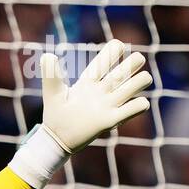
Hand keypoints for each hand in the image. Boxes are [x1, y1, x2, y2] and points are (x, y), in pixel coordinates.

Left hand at [41, 38, 151, 152]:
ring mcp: (110, 103)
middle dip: (135, 62)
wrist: (57, 139)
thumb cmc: (55, 114)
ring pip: (139, 82)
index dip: (116, 49)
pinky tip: (130, 108)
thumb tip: (48, 56)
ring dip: (140, 82)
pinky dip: (139, 105)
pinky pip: (137, 107)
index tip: (111, 57)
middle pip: (133, 63)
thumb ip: (51, 74)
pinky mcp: (112, 120)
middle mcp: (104, 88)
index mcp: (91, 78)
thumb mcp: (52, 92)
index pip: (111, 53)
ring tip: (124, 92)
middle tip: (122, 75)